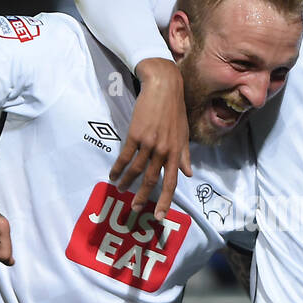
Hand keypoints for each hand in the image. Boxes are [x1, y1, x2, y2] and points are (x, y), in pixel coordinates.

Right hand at [112, 57, 190, 220]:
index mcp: (175, 152)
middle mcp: (163, 150)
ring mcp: (149, 142)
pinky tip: (113, 174)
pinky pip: (125, 156)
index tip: (159, 216)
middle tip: (135, 210)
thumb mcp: (184, 134)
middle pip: (151, 179)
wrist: (163, 86)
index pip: (171, 182)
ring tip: (120, 189)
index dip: (165, 201)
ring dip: (127, 182)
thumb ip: (184, 155)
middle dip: (143, 197)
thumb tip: (189, 174)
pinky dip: (118, 167)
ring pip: (136, 170)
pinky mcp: (135, 134)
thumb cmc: (174, 110)